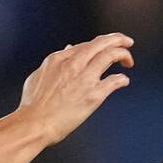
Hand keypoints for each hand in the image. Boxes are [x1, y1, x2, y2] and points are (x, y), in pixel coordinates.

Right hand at [17, 34, 134, 144]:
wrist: (35, 124)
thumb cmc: (34, 104)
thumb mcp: (40, 75)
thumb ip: (56, 62)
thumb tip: (69, 48)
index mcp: (59, 58)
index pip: (87, 44)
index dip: (100, 44)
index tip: (107, 48)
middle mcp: (73, 64)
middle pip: (102, 43)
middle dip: (118, 39)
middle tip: (128, 42)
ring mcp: (84, 78)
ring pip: (111, 55)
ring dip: (124, 54)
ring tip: (128, 61)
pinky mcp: (94, 95)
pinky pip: (116, 80)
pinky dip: (123, 79)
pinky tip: (123, 81)